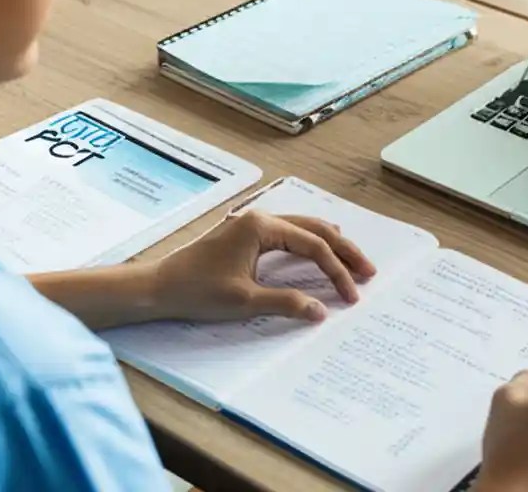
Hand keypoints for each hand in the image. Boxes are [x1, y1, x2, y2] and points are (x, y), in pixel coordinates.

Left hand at [152, 210, 376, 322]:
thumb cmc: (196, 292)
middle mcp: (260, 218)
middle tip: (369, 271)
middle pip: (315, 229)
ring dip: (330, 245)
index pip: (313, 246)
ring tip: (354, 261)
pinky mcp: (247, 235)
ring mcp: (253, 224)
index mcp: (262, 227)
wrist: (158, 287)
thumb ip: (287, 303)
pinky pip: (290, 234)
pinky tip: (321, 250)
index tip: (351, 295)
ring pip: (304, 228)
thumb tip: (321, 310)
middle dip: (344, 251)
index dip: (337, 271)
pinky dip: (311, 243)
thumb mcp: (245, 301)